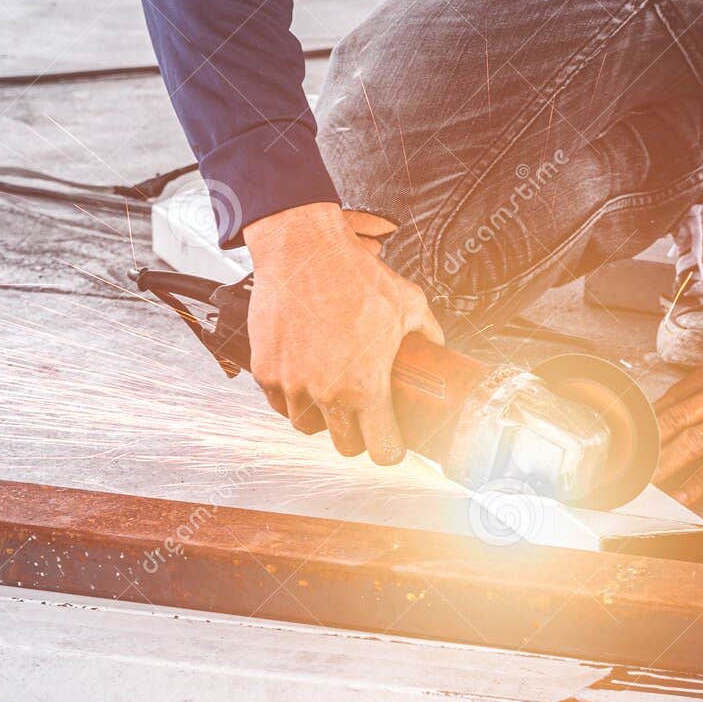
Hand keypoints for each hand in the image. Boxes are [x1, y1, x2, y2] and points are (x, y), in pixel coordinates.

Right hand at [243, 201, 442, 462]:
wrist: (302, 251)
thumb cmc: (352, 275)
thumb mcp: (408, 304)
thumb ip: (428, 335)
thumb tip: (437, 350)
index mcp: (365, 386)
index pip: (381, 450)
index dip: (391, 448)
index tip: (391, 440)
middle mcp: (326, 393)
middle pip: (344, 446)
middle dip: (357, 435)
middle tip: (362, 416)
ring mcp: (291, 385)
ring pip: (308, 426)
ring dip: (321, 415)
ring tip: (330, 391)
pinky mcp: (265, 371)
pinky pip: (280, 402)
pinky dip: (292, 397)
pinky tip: (305, 377)